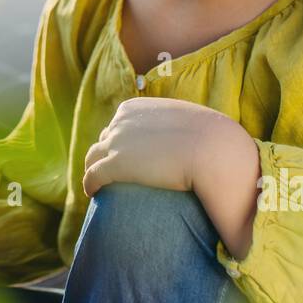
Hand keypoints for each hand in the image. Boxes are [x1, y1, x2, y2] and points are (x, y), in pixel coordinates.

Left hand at [83, 97, 240, 198]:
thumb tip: (201, 138)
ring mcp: (116, 142)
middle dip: (107, 152)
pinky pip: (92, 176)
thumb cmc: (212, 139)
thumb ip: (187, 127)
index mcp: (137, 107)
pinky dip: (90, 185)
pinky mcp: (114, 165)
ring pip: (93, 156)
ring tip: (99, 184)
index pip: (120, 123)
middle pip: (106, 138)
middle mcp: (121, 121)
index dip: (122, 140)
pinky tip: (93, 194)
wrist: (212, 150)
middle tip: (111, 169)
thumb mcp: (194, 122)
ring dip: (94, 168)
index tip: (127, 154)